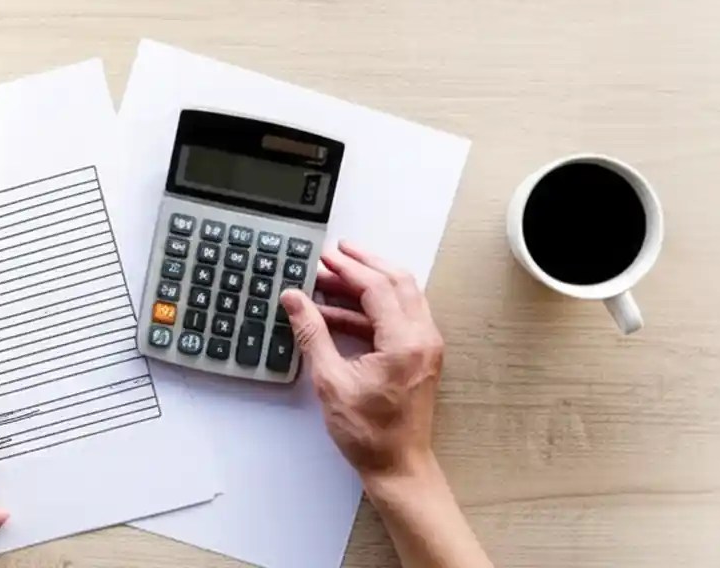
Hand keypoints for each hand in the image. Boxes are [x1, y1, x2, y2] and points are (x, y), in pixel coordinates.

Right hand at [278, 240, 443, 483]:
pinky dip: (372, 307)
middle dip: (364, 264)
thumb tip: (294, 300)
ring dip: (369, 283)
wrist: (398, 466)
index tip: (325, 258)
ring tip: (332, 279)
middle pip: (397, 282)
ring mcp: (425, 346)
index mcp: (405, 343)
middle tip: (335, 254)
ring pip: (401, 296)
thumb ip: (312, 333)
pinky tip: (340, 310)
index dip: (348, 269)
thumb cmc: (370, 433)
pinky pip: (399, 316)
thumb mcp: (330, 381)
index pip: (377, 288)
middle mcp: (423, 338)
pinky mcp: (419, 355)